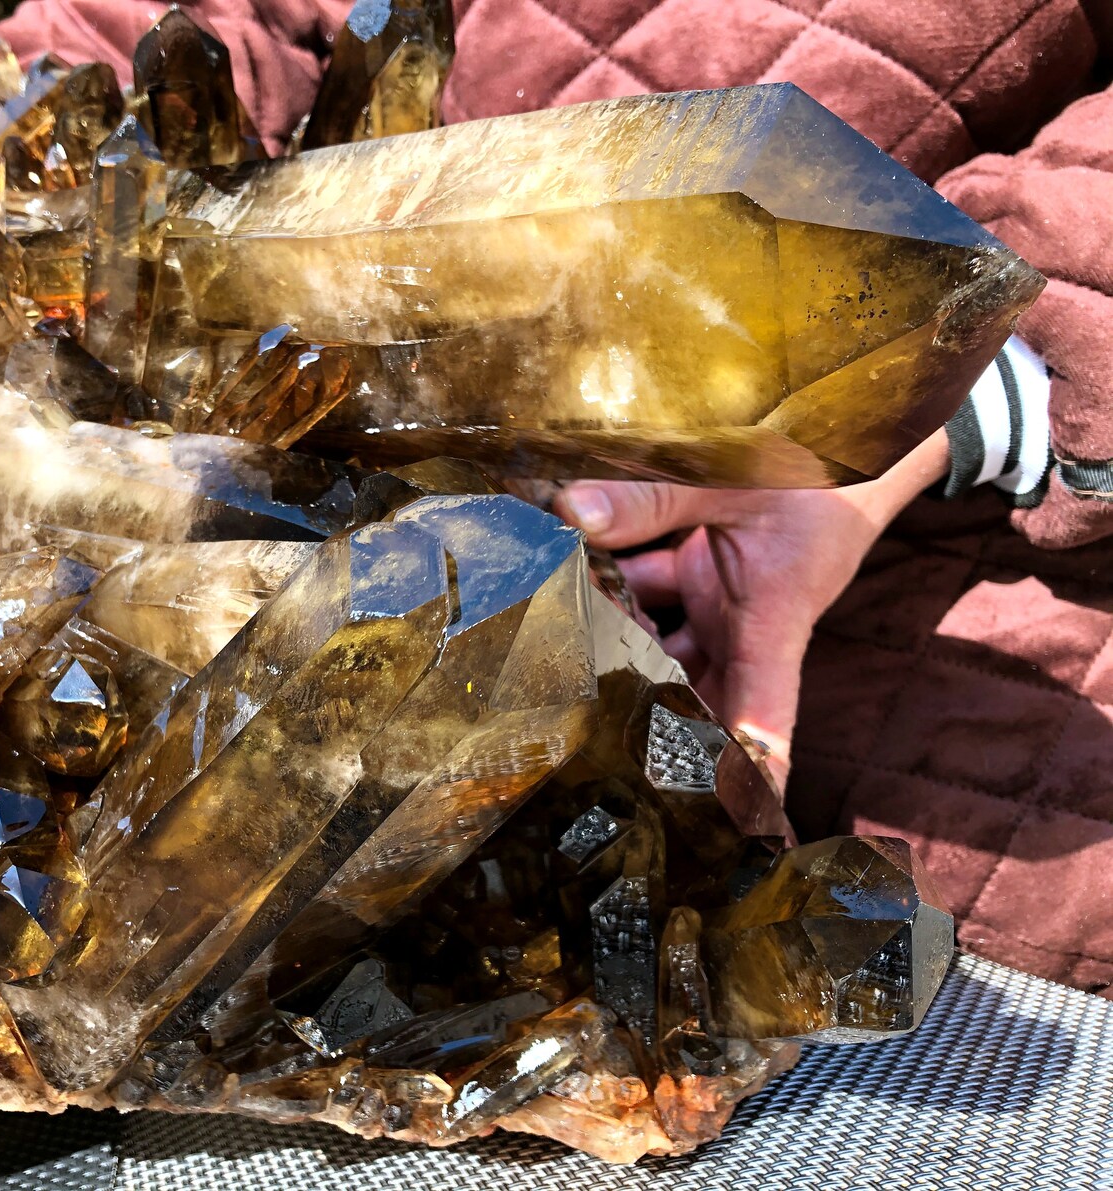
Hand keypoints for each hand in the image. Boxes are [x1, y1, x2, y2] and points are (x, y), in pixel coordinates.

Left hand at [556, 432, 950, 784]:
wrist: (856, 436)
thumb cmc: (820, 469)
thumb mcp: (737, 477)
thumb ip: (653, 498)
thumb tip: (570, 513)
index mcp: (770, 624)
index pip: (760, 719)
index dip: (738, 776)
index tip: (721, 831)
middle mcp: (741, 627)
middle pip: (683, 690)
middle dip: (631, 704)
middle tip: (565, 727)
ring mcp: (715, 602)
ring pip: (652, 641)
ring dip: (608, 638)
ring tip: (544, 643)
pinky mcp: (696, 572)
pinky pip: (644, 593)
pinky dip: (609, 587)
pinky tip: (560, 574)